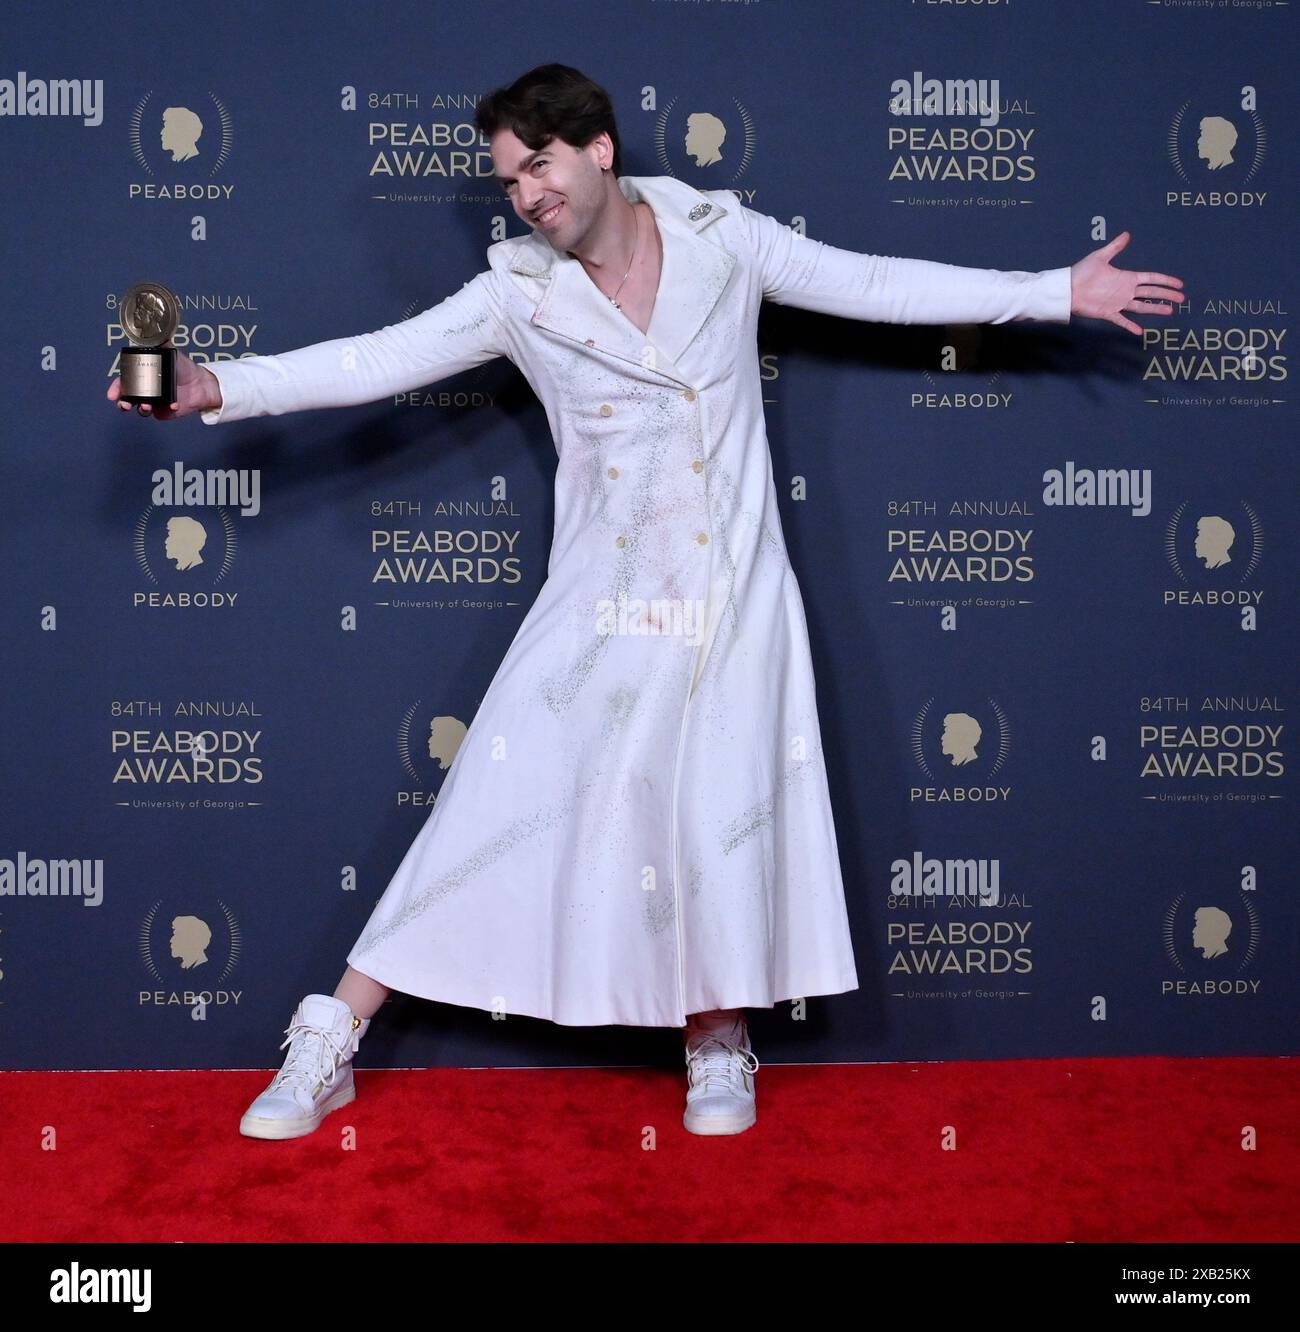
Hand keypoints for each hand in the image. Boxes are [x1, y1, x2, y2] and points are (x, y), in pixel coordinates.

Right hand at [106, 342, 220, 418]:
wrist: (200, 381)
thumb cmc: (182, 366)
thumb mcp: (169, 351)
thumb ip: (158, 343)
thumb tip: (151, 329)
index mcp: (141, 376)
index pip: (123, 383)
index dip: (116, 389)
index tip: (112, 394)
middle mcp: (144, 390)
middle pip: (127, 399)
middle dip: (123, 403)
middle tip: (125, 404)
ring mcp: (154, 402)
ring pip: (141, 409)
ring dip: (141, 408)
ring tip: (147, 406)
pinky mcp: (165, 411)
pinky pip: (162, 413)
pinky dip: (166, 409)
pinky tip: (173, 404)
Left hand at [1068, 231, 1186, 335]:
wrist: (1067, 289)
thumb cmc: (1082, 272)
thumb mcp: (1100, 257)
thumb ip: (1115, 246)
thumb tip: (1127, 234)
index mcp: (1127, 277)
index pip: (1151, 278)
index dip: (1165, 280)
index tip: (1179, 284)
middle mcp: (1125, 290)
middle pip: (1151, 293)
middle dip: (1166, 295)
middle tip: (1182, 298)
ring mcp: (1118, 303)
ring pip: (1142, 307)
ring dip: (1156, 309)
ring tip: (1170, 311)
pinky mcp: (1108, 313)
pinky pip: (1122, 321)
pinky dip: (1130, 326)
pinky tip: (1140, 332)